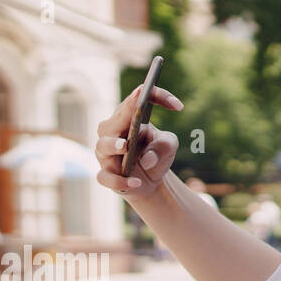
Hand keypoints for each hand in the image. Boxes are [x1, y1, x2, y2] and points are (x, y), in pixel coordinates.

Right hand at [94, 84, 182, 198]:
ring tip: (125, 146)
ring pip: (103, 146)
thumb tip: (148, 158)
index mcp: (127, 120)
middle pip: (111, 122)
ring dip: (113, 145)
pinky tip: (136, 183)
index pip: (136, 102)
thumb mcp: (168, 146)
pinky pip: (106, 177)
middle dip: (122, 117)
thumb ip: (164, 145)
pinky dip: (120, 180)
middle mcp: (112, 134)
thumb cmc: (156, 155)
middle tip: (134, 113)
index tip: (178, 105)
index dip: (155, 98)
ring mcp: (107, 155)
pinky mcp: (106, 175)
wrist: (151, 182)